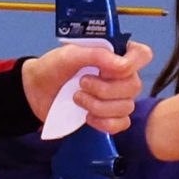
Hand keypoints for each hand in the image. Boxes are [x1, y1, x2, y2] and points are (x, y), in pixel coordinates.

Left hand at [22, 40, 149, 135]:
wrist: (36, 92)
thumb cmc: (53, 68)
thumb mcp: (69, 55)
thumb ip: (96, 54)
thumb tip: (123, 66)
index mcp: (115, 54)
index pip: (142, 55)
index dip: (132, 63)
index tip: (109, 69)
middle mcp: (121, 76)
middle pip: (134, 86)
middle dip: (104, 88)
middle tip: (81, 83)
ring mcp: (117, 98)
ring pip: (126, 107)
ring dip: (98, 105)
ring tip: (77, 98)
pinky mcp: (110, 117)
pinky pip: (121, 124)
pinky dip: (103, 122)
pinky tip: (87, 116)